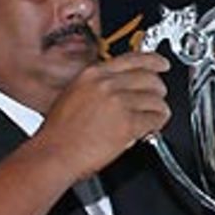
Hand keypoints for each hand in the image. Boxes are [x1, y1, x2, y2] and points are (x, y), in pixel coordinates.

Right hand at [39, 52, 171, 180]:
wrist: (53, 154)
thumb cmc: (57, 134)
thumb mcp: (73, 95)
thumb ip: (97, 87)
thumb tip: (118, 90)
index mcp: (93, 74)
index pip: (133, 59)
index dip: (153, 61)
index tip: (161, 63)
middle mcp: (107, 84)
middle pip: (149, 78)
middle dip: (157, 90)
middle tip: (157, 99)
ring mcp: (118, 102)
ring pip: (155, 100)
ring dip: (157, 110)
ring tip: (153, 118)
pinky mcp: (128, 123)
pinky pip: (155, 119)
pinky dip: (157, 125)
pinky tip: (151, 129)